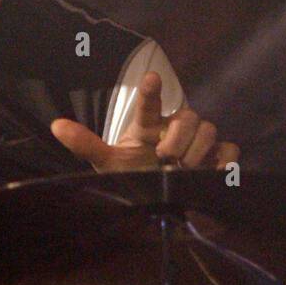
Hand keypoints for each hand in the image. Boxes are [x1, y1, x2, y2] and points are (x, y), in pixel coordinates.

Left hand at [50, 71, 239, 172]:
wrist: (157, 206)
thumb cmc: (132, 178)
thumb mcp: (108, 164)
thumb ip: (85, 144)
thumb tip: (56, 126)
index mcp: (147, 127)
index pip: (150, 104)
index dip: (152, 92)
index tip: (151, 78)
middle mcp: (174, 129)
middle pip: (188, 116)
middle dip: (178, 136)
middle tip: (166, 157)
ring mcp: (198, 143)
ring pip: (209, 129)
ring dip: (196, 150)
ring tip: (182, 169)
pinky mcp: (218, 158)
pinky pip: (229, 149)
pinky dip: (221, 160)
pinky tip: (208, 172)